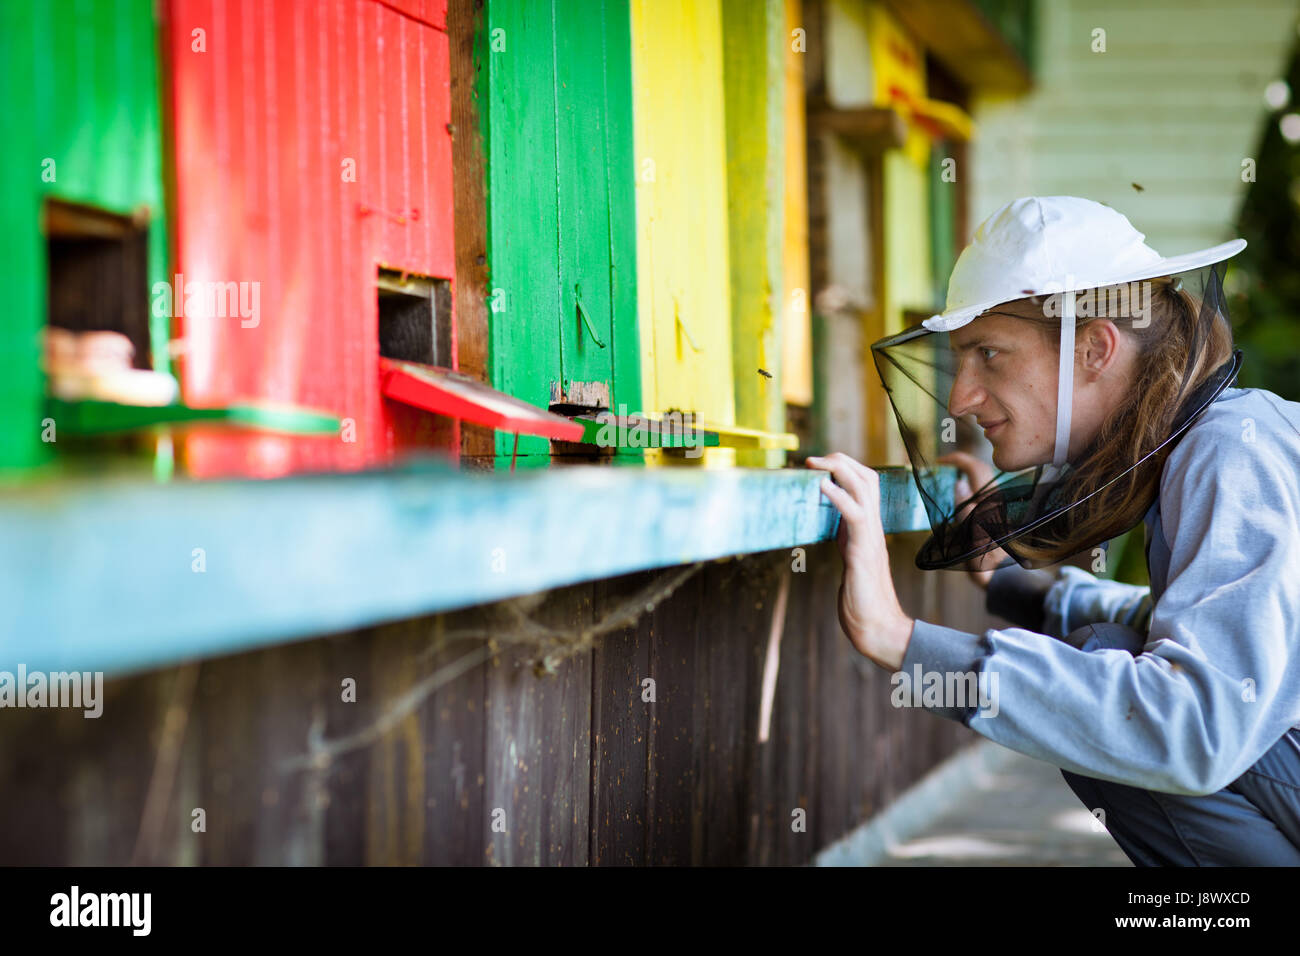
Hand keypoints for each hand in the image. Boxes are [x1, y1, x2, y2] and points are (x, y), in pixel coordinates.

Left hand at [805, 453, 913, 669]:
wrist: (876, 627)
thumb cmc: (863, 597)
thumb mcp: (852, 557)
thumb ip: (847, 536)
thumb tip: (835, 519)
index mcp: (870, 528)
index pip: (866, 484)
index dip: (845, 468)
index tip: (820, 464)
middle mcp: (874, 528)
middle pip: (866, 477)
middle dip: (840, 460)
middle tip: (812, 458)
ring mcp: (870, 538)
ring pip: (863, 488)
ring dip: (838, 470)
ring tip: (814, 464)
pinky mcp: (863, 553)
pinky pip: (855, 516)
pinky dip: (838, 496)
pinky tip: (822, 487)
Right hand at [935, 451, 1007, 588]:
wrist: (1001, 575)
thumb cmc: (986, 558)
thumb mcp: (971, 536)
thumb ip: (965, 510)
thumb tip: (959, 484)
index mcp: (990, 502)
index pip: (976, 469)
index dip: (958, 460)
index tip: (940, 461)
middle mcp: (995, 499)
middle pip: (980, 470)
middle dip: (960, 464)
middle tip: (941, 468)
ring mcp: (996, 505)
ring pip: (981, 481)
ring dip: (964, 474)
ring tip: (946, 479)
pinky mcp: (993, 513)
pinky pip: (980, 492)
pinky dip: (967, 487)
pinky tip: (957, 496)